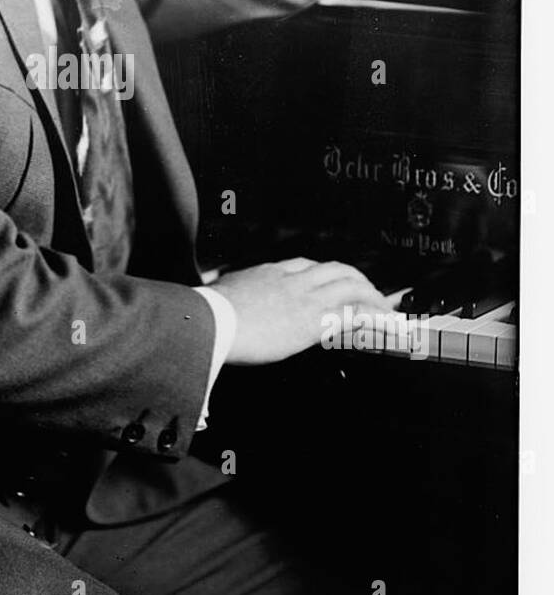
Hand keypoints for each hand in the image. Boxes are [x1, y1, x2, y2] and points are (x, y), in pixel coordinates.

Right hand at [210, 257, 401, 365]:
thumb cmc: (207, 314)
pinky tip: (388, 328)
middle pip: (337, 271)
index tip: (335, 283)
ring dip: (373, 299)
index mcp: (269, 273)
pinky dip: (376, 320)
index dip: (327, 275)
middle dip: (358, 280)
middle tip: (371, 295)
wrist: (209, 322)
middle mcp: (292, 280)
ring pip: (352, 287)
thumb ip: (225, 294)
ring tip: (387, 312)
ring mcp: (305, 298)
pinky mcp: (314, 320)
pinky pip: (356, 315)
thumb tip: (212, 293)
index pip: (307, 266)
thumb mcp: (217, 295)